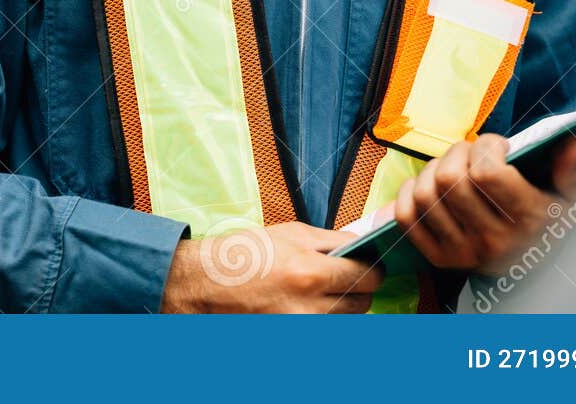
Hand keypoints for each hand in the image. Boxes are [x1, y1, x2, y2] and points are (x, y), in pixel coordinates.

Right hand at [160, 221, 383, 312]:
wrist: (202, 285)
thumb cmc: (242, 254)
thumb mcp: (289, 234)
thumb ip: (330, 241)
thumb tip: (361, 246)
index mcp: (309, 272)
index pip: (367, 276)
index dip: (373, 268)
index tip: (370, 265)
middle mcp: (309, 308)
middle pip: (362, 304)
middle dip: (359, 289)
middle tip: (344, 278)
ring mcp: (300, 331)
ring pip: (345, 322)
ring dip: (341, 308)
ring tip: (319, 293)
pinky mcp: (292, 342)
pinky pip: (324, 332)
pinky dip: (322, 322)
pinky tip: (307, 308)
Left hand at [391, 133, 575, 275]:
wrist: (535, 271)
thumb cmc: (550, 225)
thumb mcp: (572, 200)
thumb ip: (570, 171)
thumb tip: (571, 143)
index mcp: (528, 221)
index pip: (486, 172)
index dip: (486, 147)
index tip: (497, 146)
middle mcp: (494, 241)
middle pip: (450, 179)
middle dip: (457, 152)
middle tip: (471, 153)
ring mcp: (464, 253)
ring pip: (426, 194)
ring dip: (432, 169)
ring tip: (452, 168)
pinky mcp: (440, 259)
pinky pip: (407, 218)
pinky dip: (408, 193)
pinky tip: (426, 184)